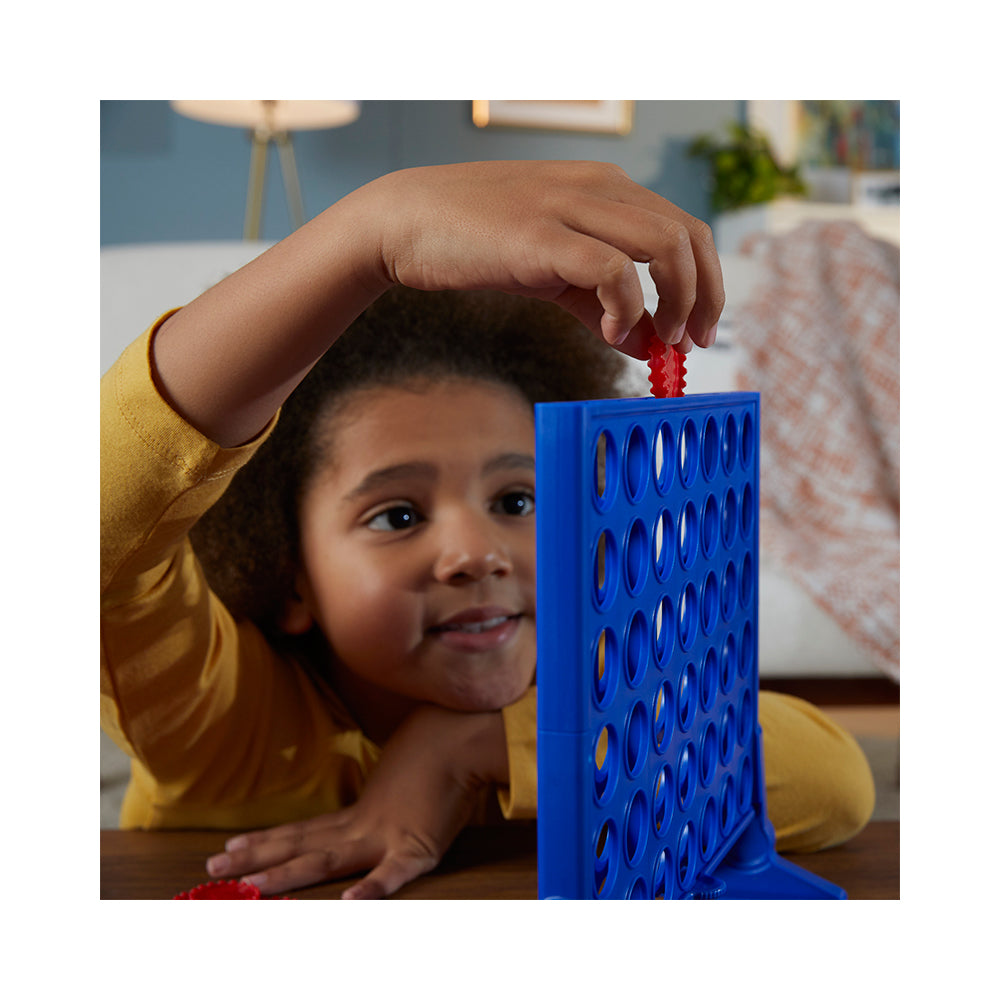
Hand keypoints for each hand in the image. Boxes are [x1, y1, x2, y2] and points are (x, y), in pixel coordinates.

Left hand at [204, 705, 507, 897]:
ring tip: (251, 888)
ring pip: (326, 860)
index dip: (266, 840)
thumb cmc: (435, 749)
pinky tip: (349, 903)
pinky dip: (373, 888)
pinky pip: (394, 873)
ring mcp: (386, 836)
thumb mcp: (399, 775)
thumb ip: (384, 794)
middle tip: (213, 866)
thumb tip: (378, 796)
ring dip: (287, 874)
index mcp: (359, 813)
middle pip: (301, 845)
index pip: (303, 830)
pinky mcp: (419, 846)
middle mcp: (363, 826)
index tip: (230, 846)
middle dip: (256, 858)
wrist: (462, 737)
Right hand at [352, 160, 724, 358]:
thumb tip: (644, 342)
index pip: (685, 228)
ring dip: (675, 300)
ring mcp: (570, 206)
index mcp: (606, 188)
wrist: (407, 220)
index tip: (698, 330)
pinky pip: (611, 268)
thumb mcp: (553, 271)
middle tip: (688, 343)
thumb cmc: (479, 242)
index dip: (706, 282)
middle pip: (688, 235)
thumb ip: (600, 304)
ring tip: (658, 340)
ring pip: (664, 244)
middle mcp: (598, 187)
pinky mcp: (541, 234)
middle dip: (703, 296)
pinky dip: (625, 305)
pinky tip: (610, 332)